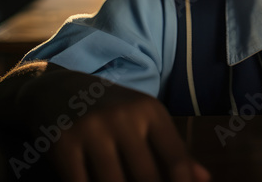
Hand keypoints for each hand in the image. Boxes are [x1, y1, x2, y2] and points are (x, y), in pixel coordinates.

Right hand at [18, 66, 210, 181]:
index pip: (176, 160)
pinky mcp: (63, 144)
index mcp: (150, 111)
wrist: (57, 88)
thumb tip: (204, 179)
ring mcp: (91, 130)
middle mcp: (124, 117)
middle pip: (147, 178)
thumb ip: (173, 150)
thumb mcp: (144, 119)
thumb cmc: (111, 110)